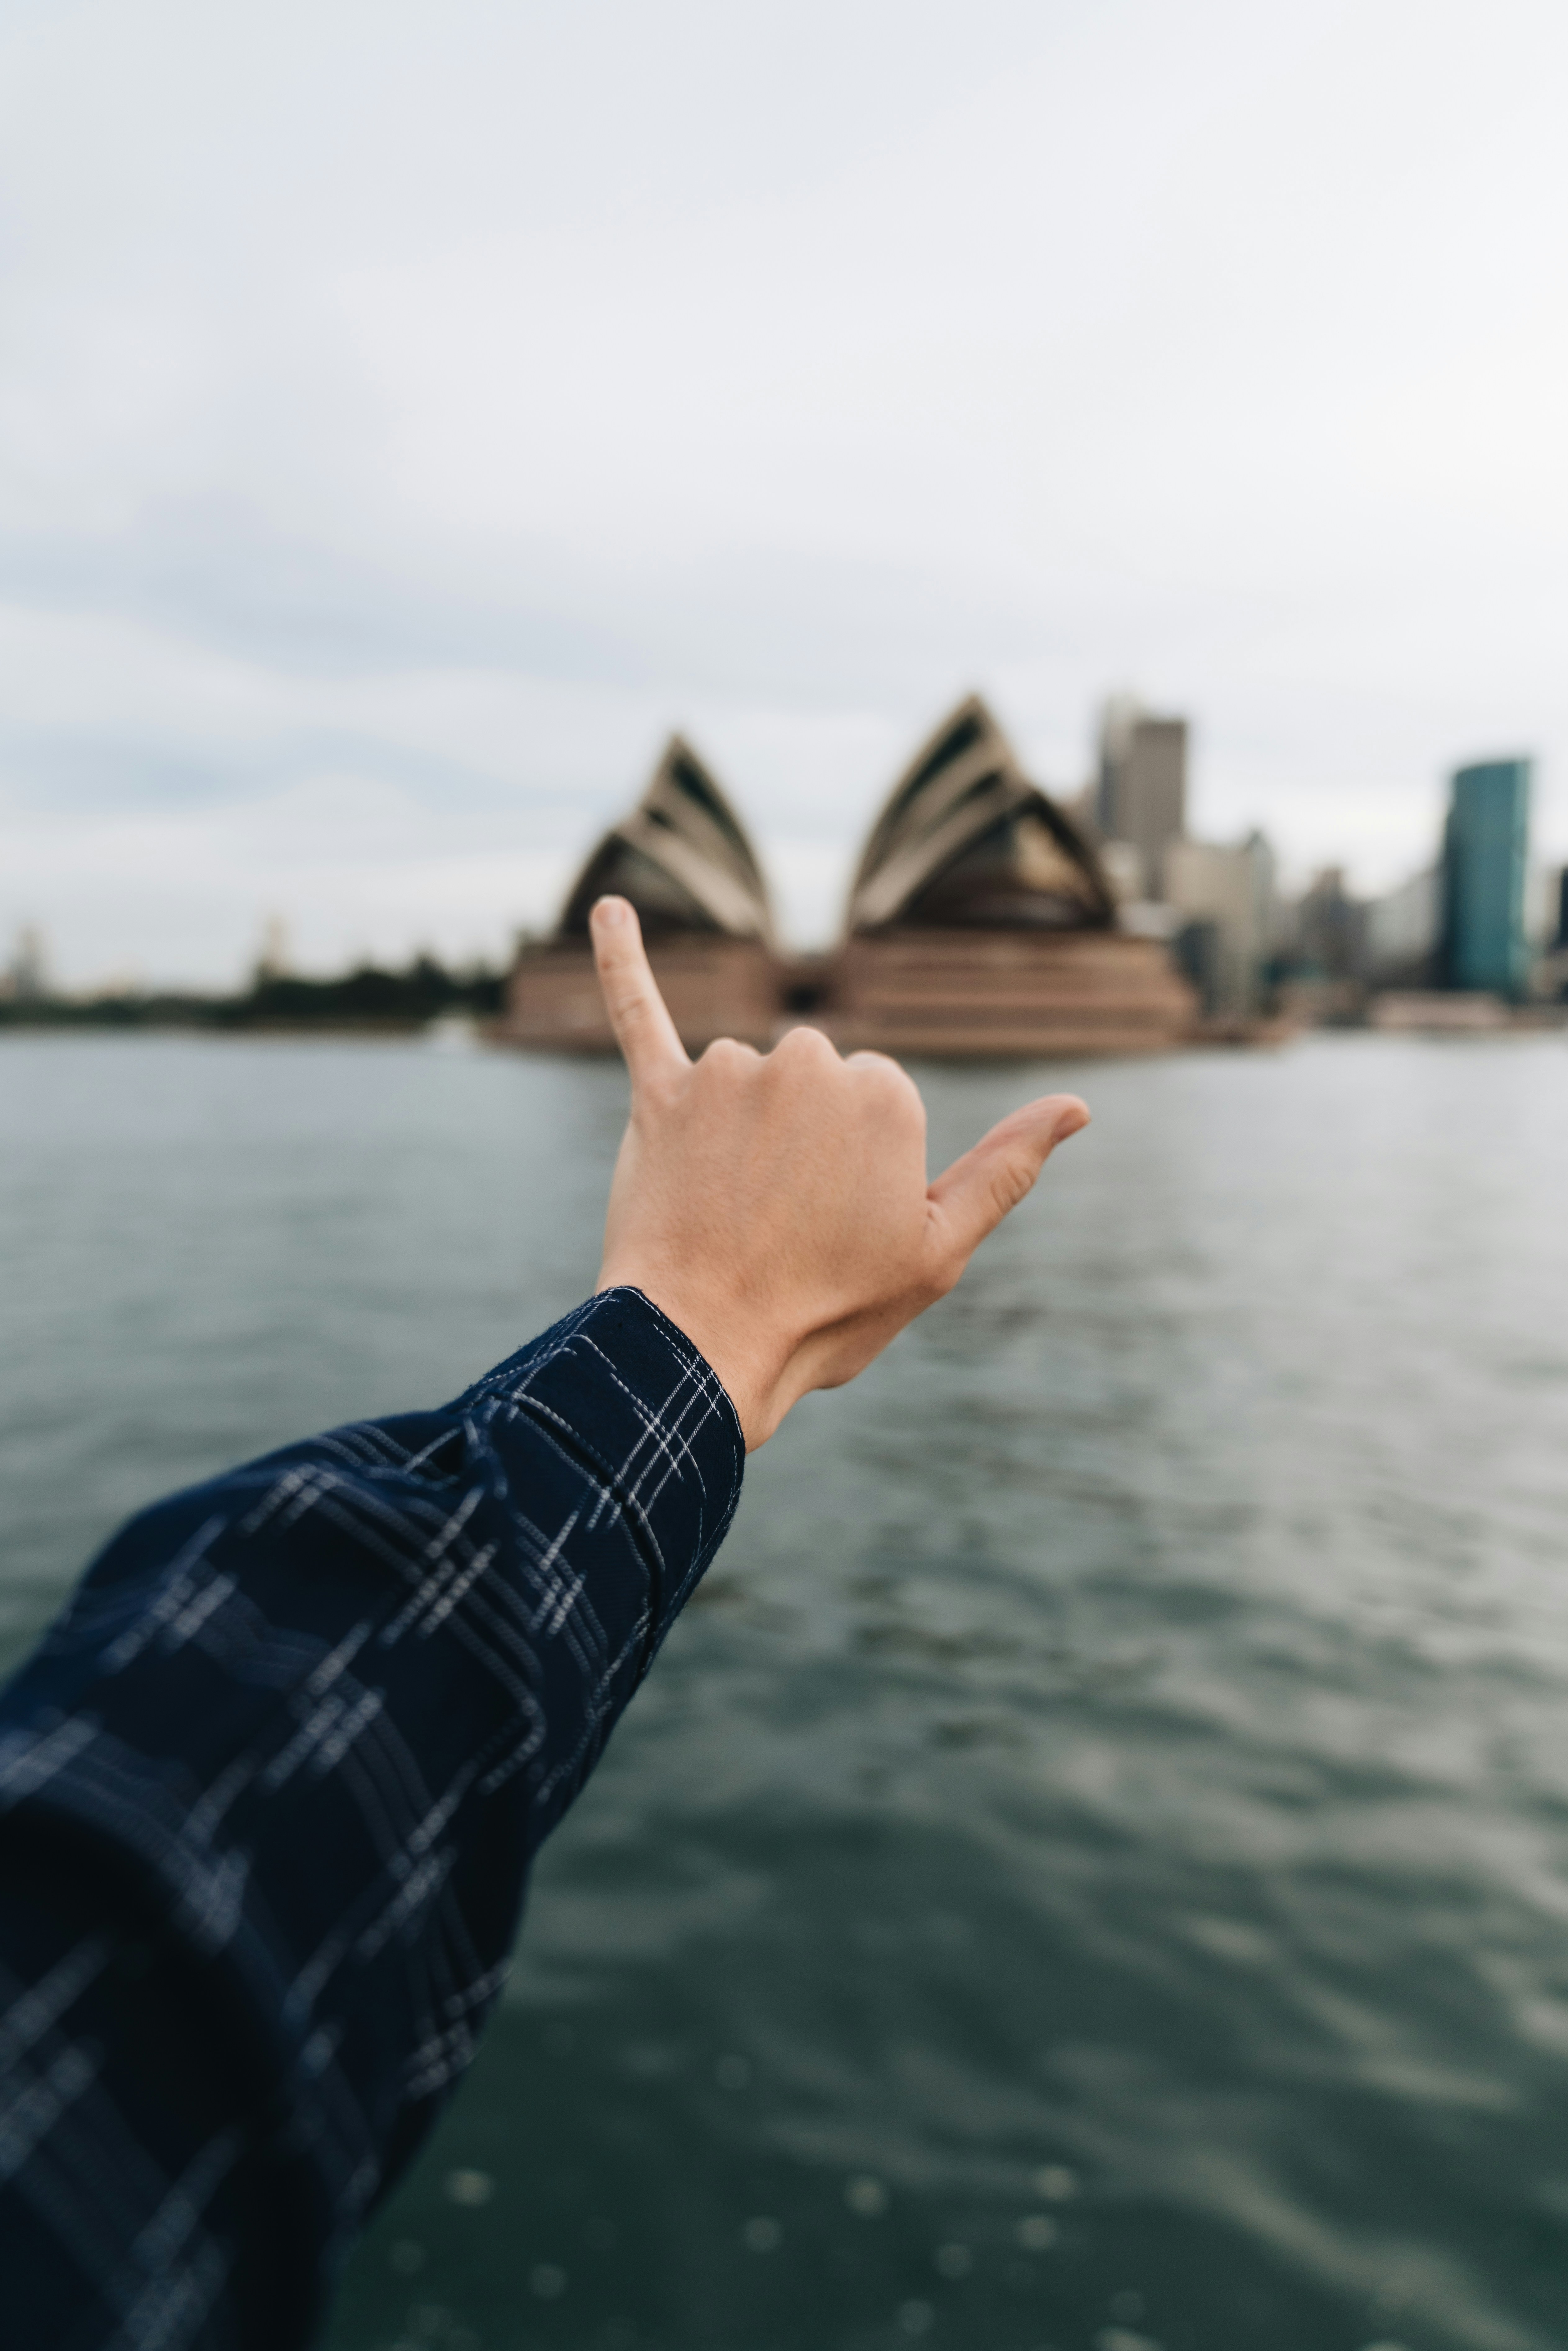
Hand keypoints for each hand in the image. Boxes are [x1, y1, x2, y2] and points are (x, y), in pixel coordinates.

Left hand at [591, 897, 1088, 1448]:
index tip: (838, 1228)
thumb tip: (1076, 1107)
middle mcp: (808, 1062)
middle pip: (816, 1085)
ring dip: (743, 1135)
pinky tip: (605, 909)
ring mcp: (728, 1076)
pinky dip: (620, 958)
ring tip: (731, 1213)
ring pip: (748, 1080)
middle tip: (782, 1227)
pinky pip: (636, 1010)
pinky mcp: (659, 1097)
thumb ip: (1007, 1168)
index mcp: (884, 1095)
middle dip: (804, 1148)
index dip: (861, 1177)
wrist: (705, 1348)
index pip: (879, 1110)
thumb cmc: (828, 1309)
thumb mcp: (940, 1250)